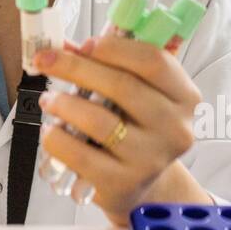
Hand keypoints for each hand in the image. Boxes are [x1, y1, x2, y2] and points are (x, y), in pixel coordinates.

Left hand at [34, 35, 205, 225]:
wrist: (140, 184)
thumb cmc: (134, 127)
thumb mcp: (137, 93)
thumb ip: (109, 64)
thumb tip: (62, 46)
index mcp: (184, 96)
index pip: (154, 61)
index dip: (115, 48)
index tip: (84, 44)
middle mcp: (174, 128)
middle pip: (123, 86)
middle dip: (77, 68)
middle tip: (46, 60)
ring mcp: (150, 159)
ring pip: (100, 122)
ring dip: (64, 104)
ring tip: (48, 99)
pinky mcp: (123, 184)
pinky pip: (82, 156)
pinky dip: (58, 139)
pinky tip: (50, 131)